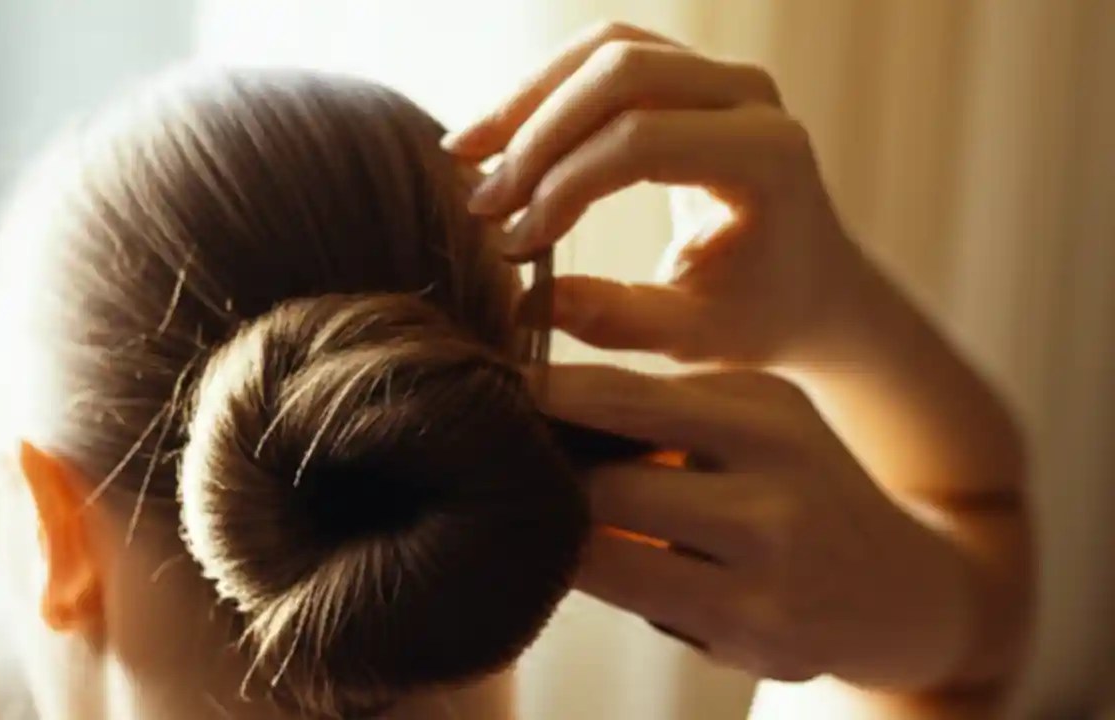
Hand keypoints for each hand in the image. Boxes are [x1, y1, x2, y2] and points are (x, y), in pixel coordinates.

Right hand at [443, 22, 868, 364]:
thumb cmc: (759, 316)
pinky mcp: (691, 73)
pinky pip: (606, 56)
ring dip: (528, 99)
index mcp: (767, 156)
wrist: (812, 286)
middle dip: (536, 134)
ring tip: (466, 152)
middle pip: (619, 73)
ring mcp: (721, 74)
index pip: (641, 141)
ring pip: (605, 49)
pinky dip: (547, 92)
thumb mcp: (694, 336)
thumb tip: (527, 301)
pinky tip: (500, 137)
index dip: (563, 187)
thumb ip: (618, 320)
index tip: (513, 246)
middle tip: (479, 200)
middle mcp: (751, 95)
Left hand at [539, 363, 972, 687]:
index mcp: (763, 415)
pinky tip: (599, 564)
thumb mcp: (751, 418)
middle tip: (502, 469)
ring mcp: (768, 575)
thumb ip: (661, 409)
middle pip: (603, 488)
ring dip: (563, 539)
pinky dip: (604, 582)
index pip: (623, 401)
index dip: (545, 399)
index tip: (492, 393)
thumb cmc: (790, 480)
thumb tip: (535, 404)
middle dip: (545, 480)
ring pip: (606, 557)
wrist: (893, 585)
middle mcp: (773, 491)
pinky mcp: (757, 639)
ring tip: (539, 516)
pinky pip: (636, 606)